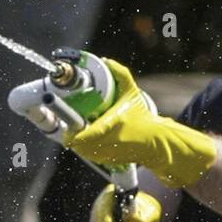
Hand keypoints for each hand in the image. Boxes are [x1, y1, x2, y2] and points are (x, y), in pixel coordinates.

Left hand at [66, 59, 217, 188]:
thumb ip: (120, 74)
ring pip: (82, 151)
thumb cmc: (143, 117)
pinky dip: (86, 148)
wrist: (154, 141)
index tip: (67, 126)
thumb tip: (106, 61)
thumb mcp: (132, 93)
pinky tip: (90, 139)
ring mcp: (107, 154)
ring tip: (79, 130)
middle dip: (71, 134)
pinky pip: (89, 156)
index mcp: (111, 125)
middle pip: (78, 144)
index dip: (70, 133)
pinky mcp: (107, 161)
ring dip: (77, 142)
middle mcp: (107, 142)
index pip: (82, 135)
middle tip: (72, 124)